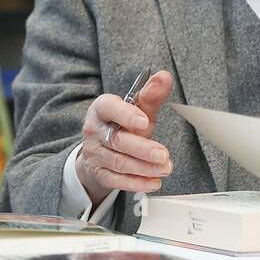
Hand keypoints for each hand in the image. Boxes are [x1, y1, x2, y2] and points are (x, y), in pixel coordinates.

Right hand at [76, 70, 174, 205]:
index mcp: (102, 109)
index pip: (109, 108)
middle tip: (163, 154)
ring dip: (144, 167)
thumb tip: (164, 76)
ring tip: (165, 167)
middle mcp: (94, 131)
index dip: (126, 115)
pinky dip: (137, 182)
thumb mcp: (137, 110)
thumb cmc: (123, 125)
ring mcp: (95, 153)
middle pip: (118, 140)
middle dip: (142, 149)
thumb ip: (151, 95)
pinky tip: (154, 182)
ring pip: (119, 162)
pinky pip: (116, 180)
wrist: (101, 150)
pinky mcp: (99, 173)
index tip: (145, 122)